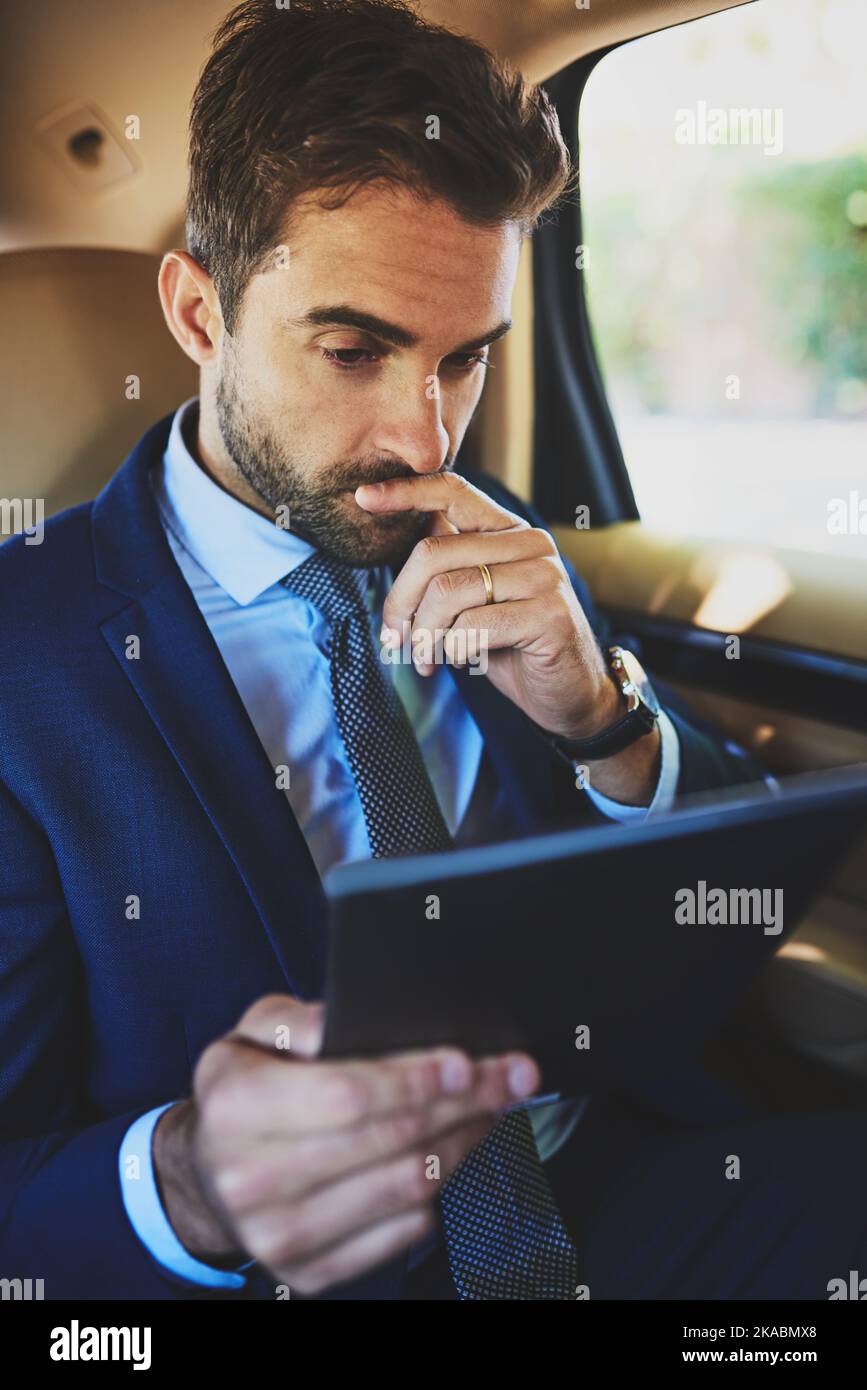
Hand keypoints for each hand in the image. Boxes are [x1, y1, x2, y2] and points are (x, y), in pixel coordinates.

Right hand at [154, 994, 539, 1295]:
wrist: (207, 1173)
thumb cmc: (244, 1089)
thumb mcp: (253, 1032)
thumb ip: (298, 1019)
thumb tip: (346, 1020)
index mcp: (238, 1107)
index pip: (347, 1095)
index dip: (415, 1080)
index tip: (468, 1063)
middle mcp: (253, 1178)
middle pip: (390, 1140)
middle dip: (465, 1103)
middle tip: (512, 1076)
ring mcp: (281, 1234)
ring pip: (406, 1188)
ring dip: (464, 1143)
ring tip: (492, 1109)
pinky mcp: (308, 1272)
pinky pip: (402, 1232)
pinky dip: (438, 1190)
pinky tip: (452, 1152)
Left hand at [356, 472, 660, 802]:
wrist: (571, 695)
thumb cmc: (514, 647)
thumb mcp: (476, 600)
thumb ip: (449, 565)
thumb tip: (396, 537)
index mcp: (510, 531)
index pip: (453, 491)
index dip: (405, 491)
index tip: (363, 497)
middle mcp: (531, 544)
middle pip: (433, 552)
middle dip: (400, 601)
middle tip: (394, 639)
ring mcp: (543, 577)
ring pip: (446, 592)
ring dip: (424, 635)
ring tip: (426, 659)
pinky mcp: (548, 615)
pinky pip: (471, 626)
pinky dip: (451, 650)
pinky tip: (460, 663)